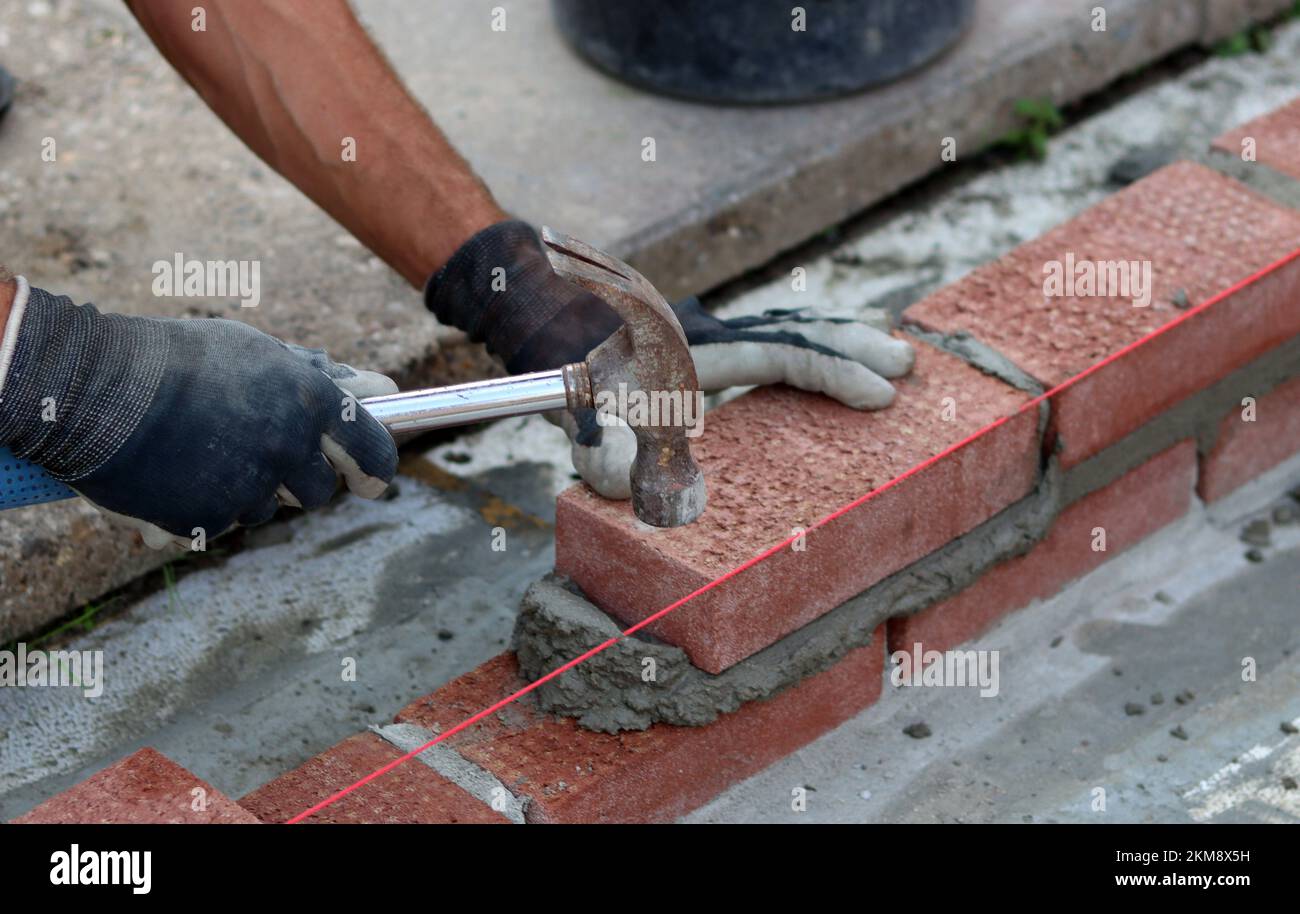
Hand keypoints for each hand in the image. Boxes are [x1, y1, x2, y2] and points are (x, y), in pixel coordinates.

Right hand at [0, 279, 398, 546]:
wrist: (94, 389)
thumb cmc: (180, 361)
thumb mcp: (258, 353)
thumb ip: (321, 380)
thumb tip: (387, 390)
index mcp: (309, 400)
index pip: (372, 450)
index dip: (375, 468)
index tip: (372, 480)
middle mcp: (289, 447)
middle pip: (320, 489)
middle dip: (299, 478)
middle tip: (259, 452)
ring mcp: (249, 486)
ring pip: (268, 507)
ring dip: (246, 488)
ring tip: (203, 449)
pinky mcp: (210, 519)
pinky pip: (223, 522)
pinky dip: (205, 505)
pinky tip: (178, 471)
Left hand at [425, 222, 912, 498]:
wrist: (549, 342)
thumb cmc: (574, 394)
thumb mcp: (582, 425)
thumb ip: (609, 454)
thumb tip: (640, 490)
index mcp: (692, 349)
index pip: (777, 353)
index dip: (831, 373)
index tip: (878, 396)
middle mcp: (710, 329)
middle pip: (794, 327)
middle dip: (854, 346)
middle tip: (908, 367)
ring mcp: (713, 327)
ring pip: (789, 320)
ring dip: (842, 335)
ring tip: (897, 350)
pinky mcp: (714, 336)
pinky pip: (776, 328)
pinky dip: (817, 335)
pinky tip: (843, 345)